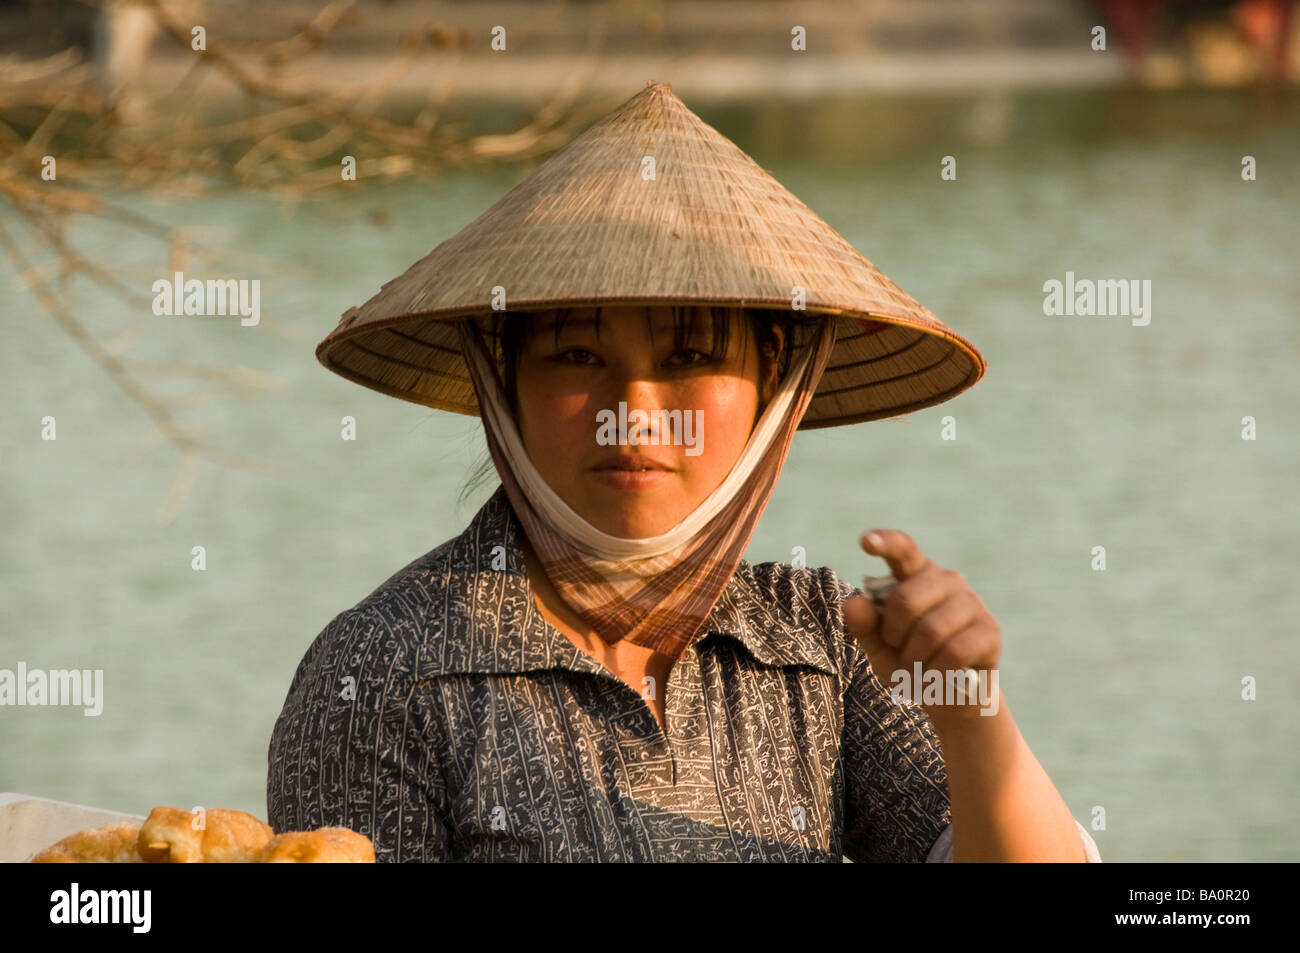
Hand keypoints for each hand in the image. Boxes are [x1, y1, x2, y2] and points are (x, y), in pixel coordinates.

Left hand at [842, 529, 1001, 729]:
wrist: (948, 696)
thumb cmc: (909, 662)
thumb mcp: (879, 647)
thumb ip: (864, 625)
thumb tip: (853, 603)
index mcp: (916, 575)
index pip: (903, 549)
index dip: (885, 542)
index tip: (865, 542)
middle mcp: (946, 580)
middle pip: (905, 600)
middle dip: (894, 636)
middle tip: (900, 653)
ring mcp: (971, 602)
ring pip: (930, 630)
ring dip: (915, 660)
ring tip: (918, 669)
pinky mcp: (990, 630)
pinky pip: (954, 653)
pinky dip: (937, 673)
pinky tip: (937, 676)